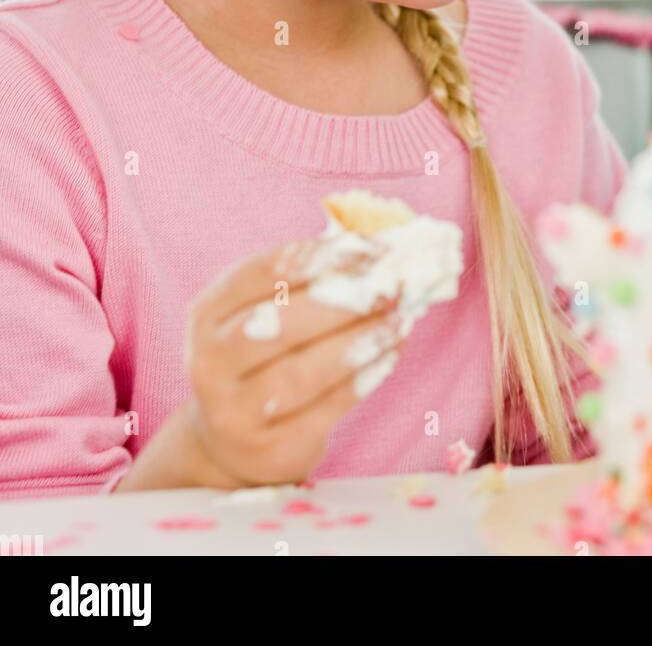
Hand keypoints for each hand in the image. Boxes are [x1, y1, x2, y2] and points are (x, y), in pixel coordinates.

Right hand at [182, 238, 406, 486]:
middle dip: (342, 302)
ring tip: (397, 321)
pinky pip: (325, 410)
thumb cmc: (261, 356)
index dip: (318, 256)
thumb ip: (311, 281)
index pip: (261, 274)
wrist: (229, 440)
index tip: (370, 248)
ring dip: (358, 342)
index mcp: (206, 315)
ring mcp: (235, 414)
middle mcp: (209, 365)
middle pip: (278, 325)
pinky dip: (363, 379)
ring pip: (302, 373)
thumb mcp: (263, 313)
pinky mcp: (272, 451)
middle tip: (390, 286)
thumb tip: (378, 250)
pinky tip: (389, 355)